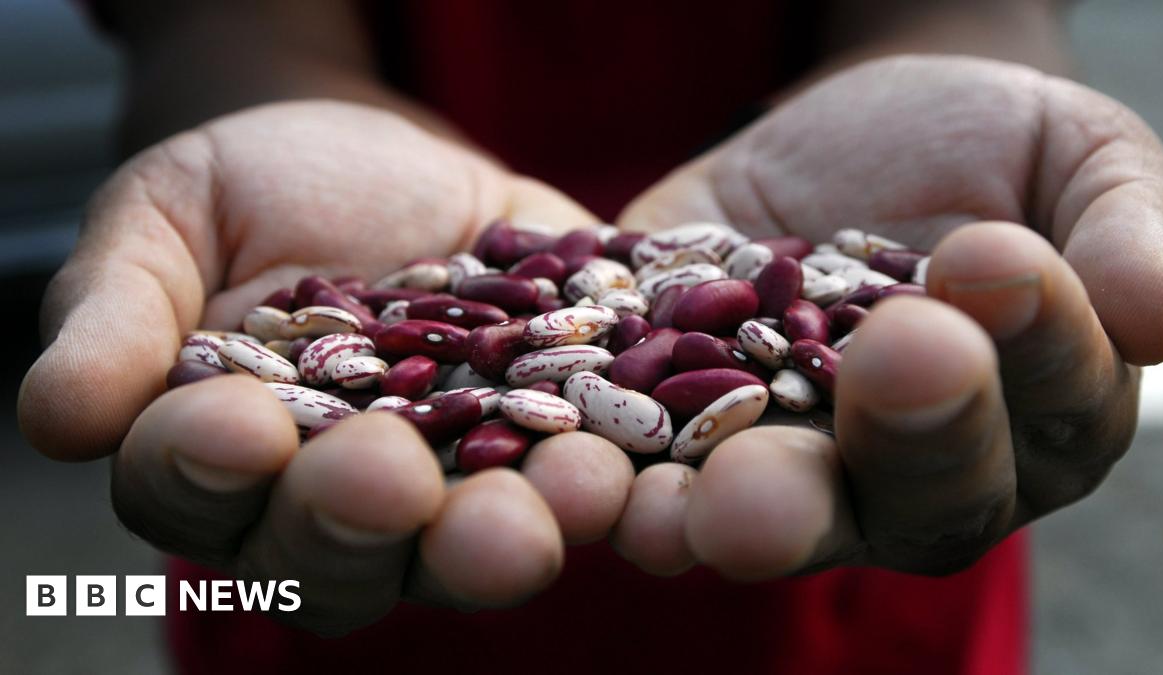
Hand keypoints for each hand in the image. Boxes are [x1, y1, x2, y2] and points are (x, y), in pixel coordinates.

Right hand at [17, 101, 635, 632]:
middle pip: (333, 556)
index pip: (198, 492)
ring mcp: (451, 481)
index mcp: (223, 460)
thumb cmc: (252, 191)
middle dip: (355, 523)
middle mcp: (334, 500)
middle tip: (384, 478)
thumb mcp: (165, 221)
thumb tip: (57, 416)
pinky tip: (610, 467)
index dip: (208, 472)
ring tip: (527, 513)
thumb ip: (114, 315)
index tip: (233, 426)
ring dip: (492, 539)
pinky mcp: (549, 441)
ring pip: (457, 546)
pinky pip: (571, 479)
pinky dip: (592, 484)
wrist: (381, 162)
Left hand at [616, 55, 1162, 577]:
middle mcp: (904, 465)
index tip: (999, 263)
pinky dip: (616, 473)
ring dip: (744, 510)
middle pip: (909, 495)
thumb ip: (1129, 230)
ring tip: (714, 502)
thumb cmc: (990, 151)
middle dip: (898, 443)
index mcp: (1029, 418)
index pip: (1043, 410)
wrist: (848, 137)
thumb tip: (1157, 314)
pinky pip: (644, 464)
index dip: (1034, 348)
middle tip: (893, 369)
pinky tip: (588, 470)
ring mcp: (780, 453)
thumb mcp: (1079, 161)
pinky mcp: (667, 418)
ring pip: (772, 509)